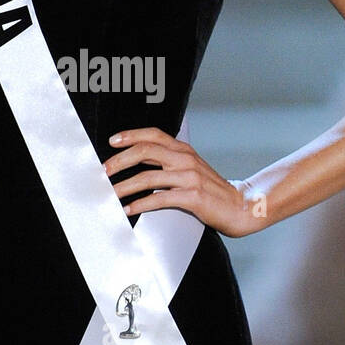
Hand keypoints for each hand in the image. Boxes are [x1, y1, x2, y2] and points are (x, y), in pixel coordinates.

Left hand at [103, 127, 263, 237]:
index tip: (112, 141)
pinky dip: (140, 204)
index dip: (130, 135)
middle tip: (104, 171)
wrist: (240, 206)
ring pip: (148, 178)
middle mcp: (185, 159)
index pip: (153, 135)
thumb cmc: (211, 189)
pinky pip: (159, 199)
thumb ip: (169, 162)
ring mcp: (190, 177)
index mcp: (184, 150)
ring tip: (111, 194)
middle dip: (120, 161)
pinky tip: (129, 209)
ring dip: (124, 187)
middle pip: (145, 151)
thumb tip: (139, 161)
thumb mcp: (190, 168)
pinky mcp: (193, 197)